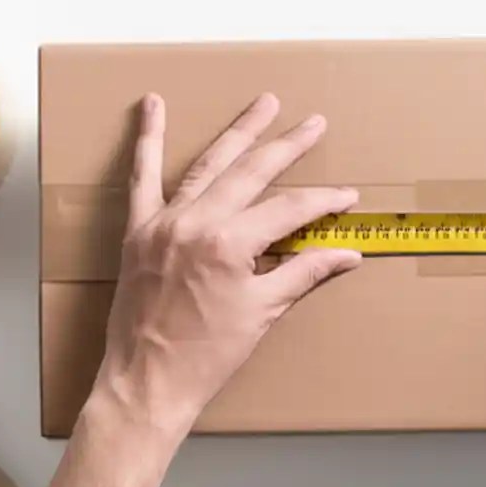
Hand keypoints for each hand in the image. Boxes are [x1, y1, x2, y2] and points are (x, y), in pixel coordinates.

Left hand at [89, 92, 360, 435]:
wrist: (147, 382)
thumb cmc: (206, 357)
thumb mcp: (263, 313)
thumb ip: (304, 273)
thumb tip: (347, 255)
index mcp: (229, 244)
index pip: (288, 209)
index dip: (323, 201)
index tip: (347, 197)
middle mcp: (195, 223)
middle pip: (251, 172)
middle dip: (287, 146)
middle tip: (314, 123)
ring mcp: (163, 223)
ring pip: (208, 164)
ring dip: (238, 132)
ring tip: (264, 104)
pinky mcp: (138, 231)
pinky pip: (141, 177)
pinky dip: (146, 139)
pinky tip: (153, 105)